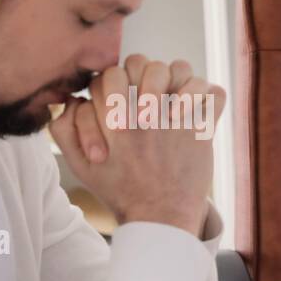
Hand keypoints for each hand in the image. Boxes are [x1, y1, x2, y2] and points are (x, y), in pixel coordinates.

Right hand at [49, 54, 222, 235]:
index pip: (110, 73)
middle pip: (144, 63)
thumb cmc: (121, 191)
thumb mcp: (80, 166)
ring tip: (175, 97)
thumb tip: (70, 99)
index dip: (114, 82)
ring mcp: (176, 120)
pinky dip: (210, 96)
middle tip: (149, 94)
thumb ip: (65, 130)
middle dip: (145, 72)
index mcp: (114, 120)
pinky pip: (214, 94)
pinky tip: (199, 109)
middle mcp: (145, 115)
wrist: (161, 218)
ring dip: (178, 78)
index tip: (121, 102)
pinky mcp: (202, 130)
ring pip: (180, 69)